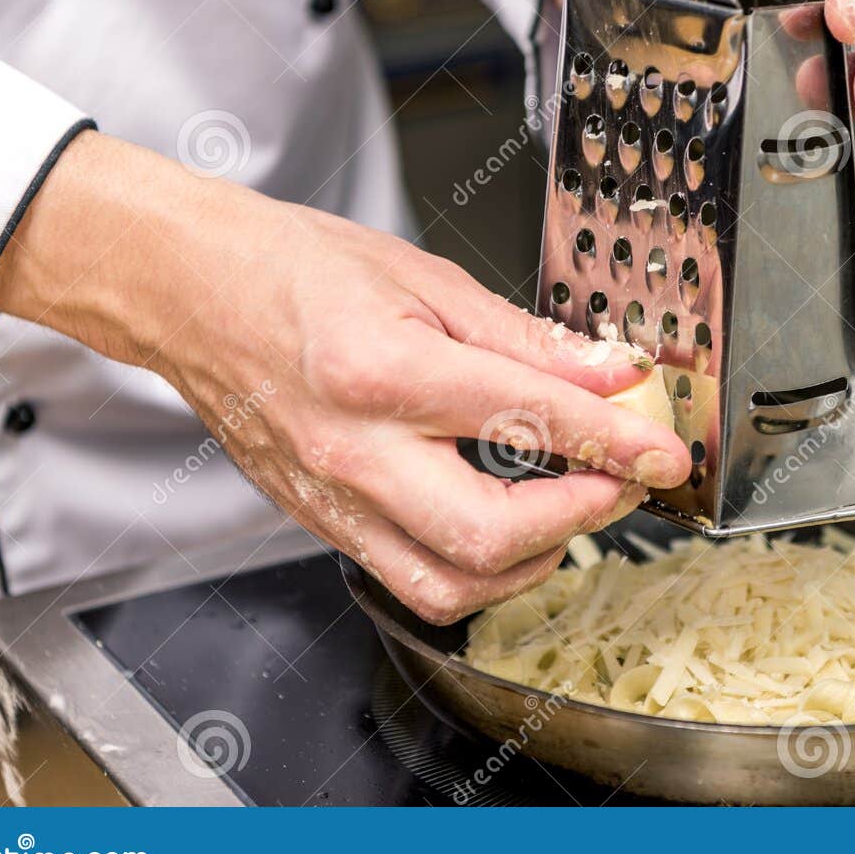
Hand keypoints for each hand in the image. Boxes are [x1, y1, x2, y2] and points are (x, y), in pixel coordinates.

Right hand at [0, 132, 690, 622]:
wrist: (190, 293)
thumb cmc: (296, 269)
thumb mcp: (427, 279)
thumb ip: (526, 340)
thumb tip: (609, 374)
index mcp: (383, 368)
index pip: (529, 419)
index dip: (615, 441)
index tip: (665, 452)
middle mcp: (353, 447)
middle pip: (488, 534)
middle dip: (581, 518)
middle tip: (620, 482)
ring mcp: (330, 497)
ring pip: (447, 584)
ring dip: (531, 563)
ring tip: (567, 511)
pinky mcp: (319, 522)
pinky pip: (408, 578)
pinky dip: (474, 568)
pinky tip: (503, 525)